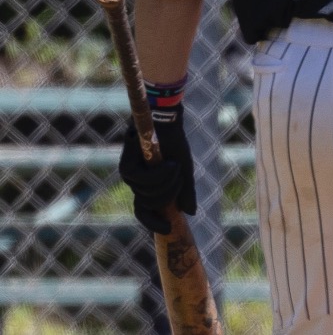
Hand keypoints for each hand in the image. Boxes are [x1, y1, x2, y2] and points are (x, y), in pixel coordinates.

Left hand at [118, 117, 194, 234]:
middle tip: (180, 174)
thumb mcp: (184, 170)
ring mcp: (128, 176)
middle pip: (151, 204)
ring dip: (168, 180)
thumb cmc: (174, 144)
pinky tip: (170, 162)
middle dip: (170, 193)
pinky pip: (145, 180)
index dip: (153, 223)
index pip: (144, 212)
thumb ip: (185, 191)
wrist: (166, 121)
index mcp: (146, 187)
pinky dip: (161, 174)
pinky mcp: (126, 166)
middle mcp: (135, 184)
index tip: (168, 228)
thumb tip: (189, 213)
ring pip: (149, 193)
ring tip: (176, 163)